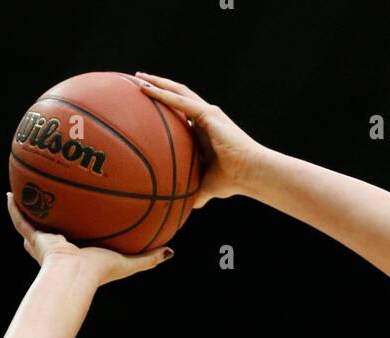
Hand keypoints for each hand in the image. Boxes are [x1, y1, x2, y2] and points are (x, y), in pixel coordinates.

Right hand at [6, 194, 172, 284]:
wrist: (73, 275)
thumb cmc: (99, 273)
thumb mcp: (128, 262)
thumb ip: (148, 257)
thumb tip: (171, 251)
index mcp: (79, 255)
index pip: (77, 242)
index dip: (79, 232)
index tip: (82, 221)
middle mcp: (59, 248)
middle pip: (54, 232)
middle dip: (52, 222)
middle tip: (53, 207)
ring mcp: (44, 242)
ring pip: (35, 225)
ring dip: (32, 210)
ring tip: (28, 193)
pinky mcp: (33, 238)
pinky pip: (21, 220)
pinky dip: (14, 208)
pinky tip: (10, 193)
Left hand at [134, 72, 263, 203]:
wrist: (250, 173)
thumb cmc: (233, 180)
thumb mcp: (207, 186)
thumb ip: (194, 191)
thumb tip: (182, 207)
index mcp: (205, 130)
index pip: (182, 112)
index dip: (166, 104)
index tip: (148, 101)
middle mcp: (206, 117)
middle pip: (178, 95)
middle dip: (159, 85)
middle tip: (139, 79)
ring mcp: (208, 113)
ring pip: (178, 91)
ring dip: (158, 83)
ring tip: (139, 78)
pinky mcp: (209, 114)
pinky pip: (181, 101)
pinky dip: (164, 94)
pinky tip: (147, 89)